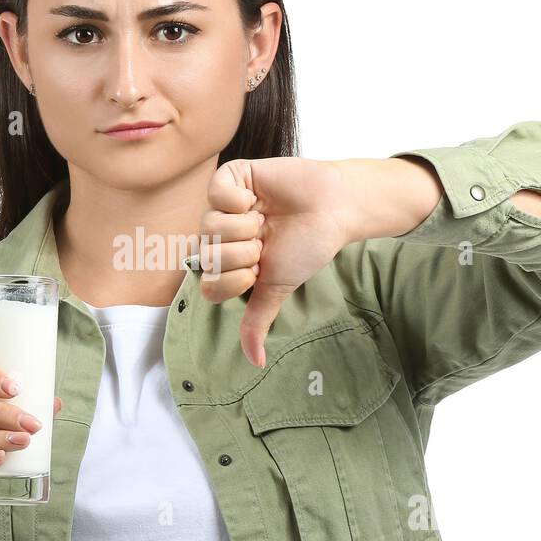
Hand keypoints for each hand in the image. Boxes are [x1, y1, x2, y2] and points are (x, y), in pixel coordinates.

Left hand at [198, 157, 353, 368]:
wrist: (333, 209)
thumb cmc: (306, 246)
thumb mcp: (277, 287)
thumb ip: (258, 320)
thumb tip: (255, 362)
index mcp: (227, 263)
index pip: (208, 286)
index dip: (236, 281)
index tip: (260, 270)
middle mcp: (219, 236)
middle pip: (207, 257)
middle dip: (244, 255)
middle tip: (265, 242)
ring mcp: (222, 206)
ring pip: (210, 227)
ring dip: (245, 227)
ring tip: (264, 220)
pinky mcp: (231, 178)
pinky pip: (215, 193)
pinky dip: (238, 200)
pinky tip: (256, 199)